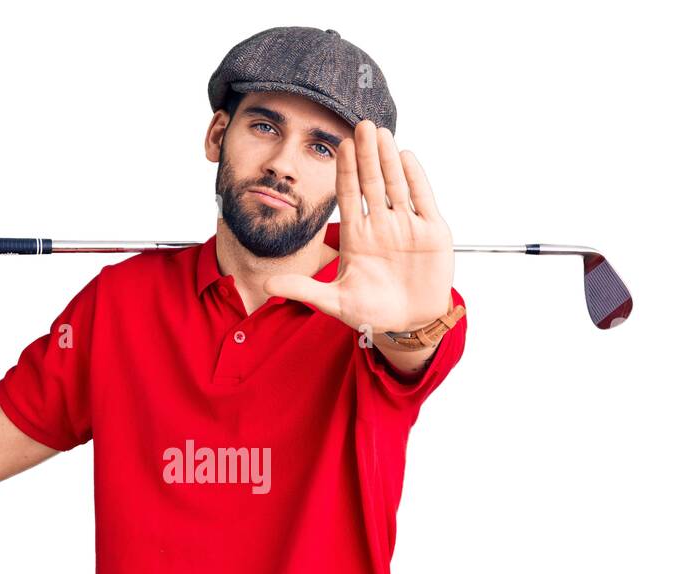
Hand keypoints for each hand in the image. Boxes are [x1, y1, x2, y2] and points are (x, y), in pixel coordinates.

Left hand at [261, 121, 453, 337]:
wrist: (410, 324)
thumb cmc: (373, 313)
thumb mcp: (335, 303)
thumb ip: (303, 290)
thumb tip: (266, 285)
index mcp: (357, 238)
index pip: (348, 197)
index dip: (345, 172)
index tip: (340, 146)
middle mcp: (380, 226)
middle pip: (372, 184)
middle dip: (366, 156)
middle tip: (360, 125)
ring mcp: (406, 227)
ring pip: (396, 185)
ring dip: (389, 160)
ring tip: (381, 133)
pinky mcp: (432, 233)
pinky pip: (422, 200)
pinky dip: (415, 179)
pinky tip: (406, 157)